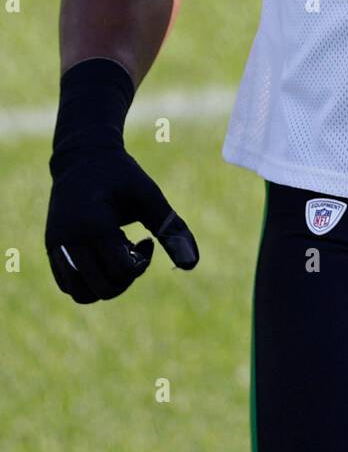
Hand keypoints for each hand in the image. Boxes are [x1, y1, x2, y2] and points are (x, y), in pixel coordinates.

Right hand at [46, 145, 198, 303]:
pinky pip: (69, 285)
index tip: (147, 241)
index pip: (121, 270)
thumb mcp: (149, 196)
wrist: (82, 158)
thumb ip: (172, 228)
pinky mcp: (51, 250)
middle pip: (102, 288)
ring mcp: (56, 247)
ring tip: (116, 256)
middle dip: (127, 278)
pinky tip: (102, 255)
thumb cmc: (121, 176)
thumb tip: (192, 264)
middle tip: (133, 251)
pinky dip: (90, 281)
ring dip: (106, 284)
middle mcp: (69, 240)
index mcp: (93, 224)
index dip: (142, 263)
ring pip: (81, 294)